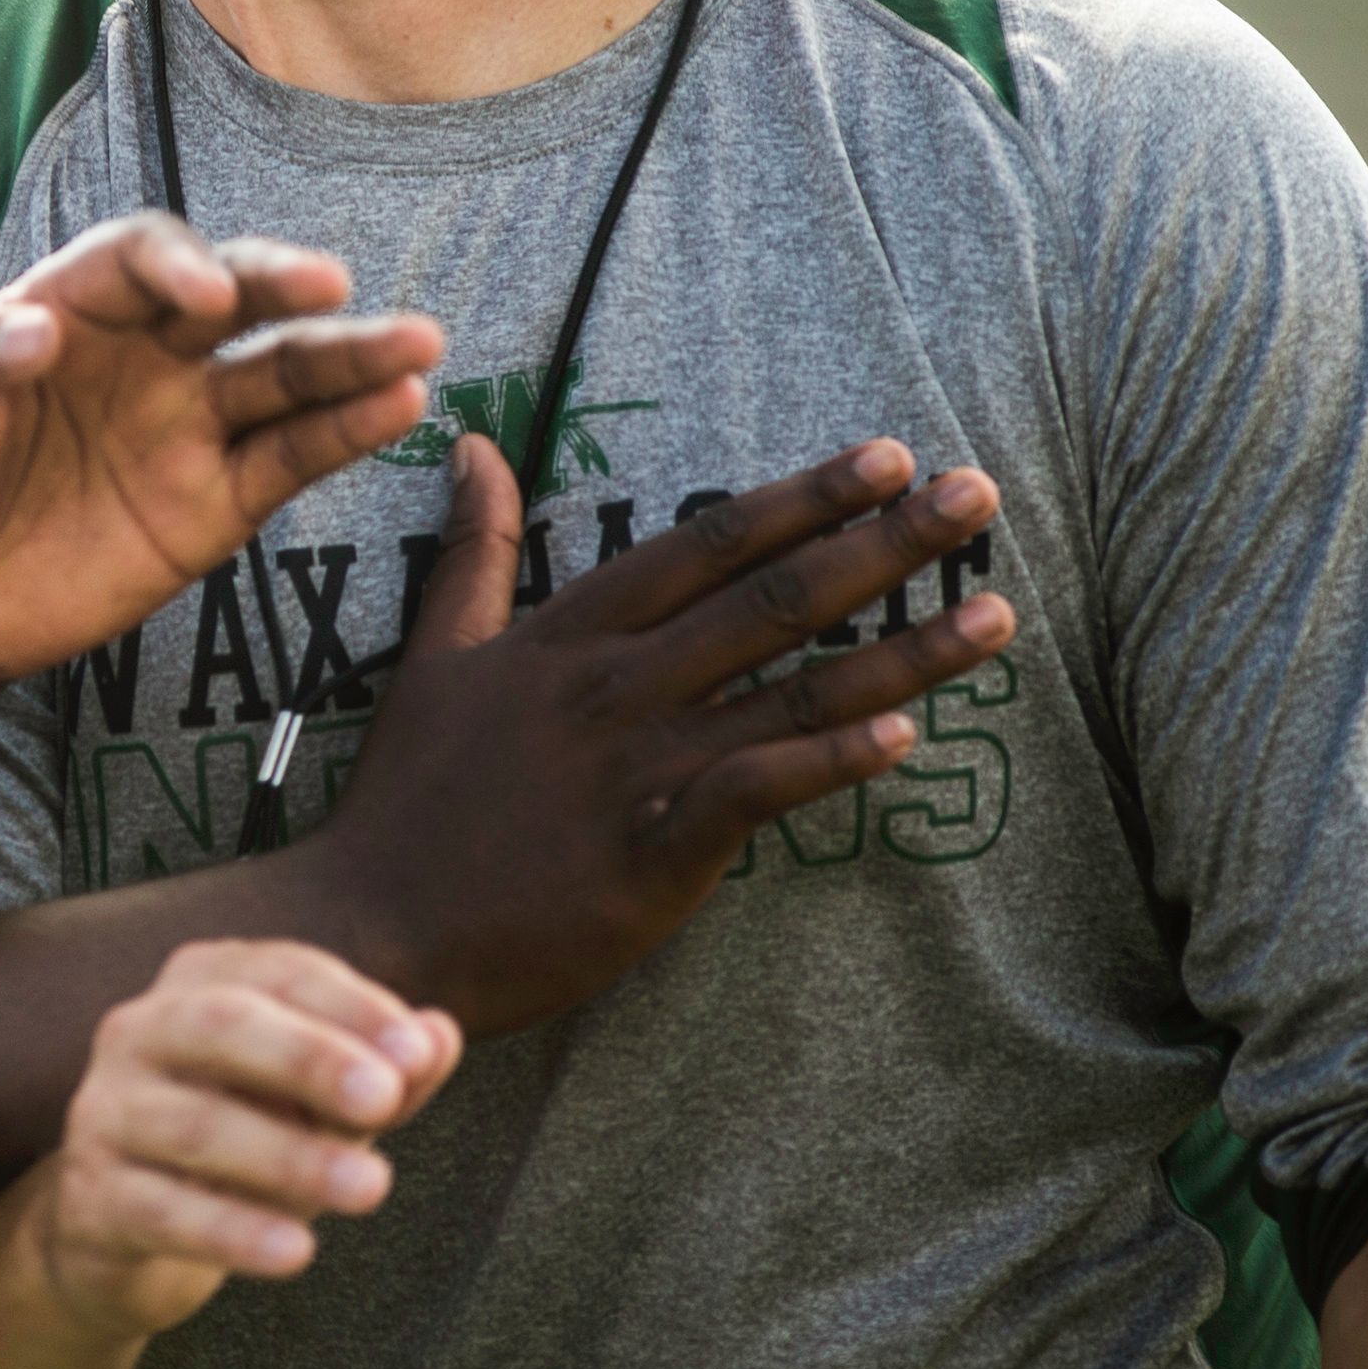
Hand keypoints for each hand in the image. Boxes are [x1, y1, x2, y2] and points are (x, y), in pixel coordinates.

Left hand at [0, 214, 443, 686]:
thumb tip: (33, 331)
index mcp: (72, 307)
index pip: (139, 258)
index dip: (174, 265)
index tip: (204, 295)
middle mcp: (146, 353)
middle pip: (235, 298)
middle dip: (284, 284)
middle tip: (330, 286)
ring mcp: (188, 425)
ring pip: (284, 374)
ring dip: (352, 357)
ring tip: (417, 344)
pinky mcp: (215, 501)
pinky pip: (291, 459)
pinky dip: (346, 435)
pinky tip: (400, 409)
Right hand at [22, 940, 460, 1345]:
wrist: (124, 1233)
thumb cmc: (241, 1142)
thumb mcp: (320, 1106)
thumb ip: (384, 1073)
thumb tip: (441, 1037)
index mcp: (200, 984)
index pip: (278, 972)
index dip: (350, 1005)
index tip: (417, 1050)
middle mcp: (139, 1032)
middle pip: (220, 1025)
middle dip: (309, 1057)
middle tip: (385, 1098)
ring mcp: (106, 1113)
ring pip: (196, 1126)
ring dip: (290, 1156)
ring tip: (371, 1186)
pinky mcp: (91, 1198)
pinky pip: (163, 1211)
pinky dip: (233, 1232)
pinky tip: (296, 1251)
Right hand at [305, 432, 1017, 1031]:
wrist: (372, 924)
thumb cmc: (408, 797)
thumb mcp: (434, 655)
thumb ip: (471, 550)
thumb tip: (471, 443)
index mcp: (569, 635)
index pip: (705, 544)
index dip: (801, 498)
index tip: (884, 457)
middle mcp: (615, 688)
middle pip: (771, 600)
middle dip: (884, 545)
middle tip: (977, 496)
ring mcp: (636, 769)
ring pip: (790, 694)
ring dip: (902, 652)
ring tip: (995, 615)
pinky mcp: (649, 855)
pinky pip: (754, 794)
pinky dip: (829, 762)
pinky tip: (903, 736)